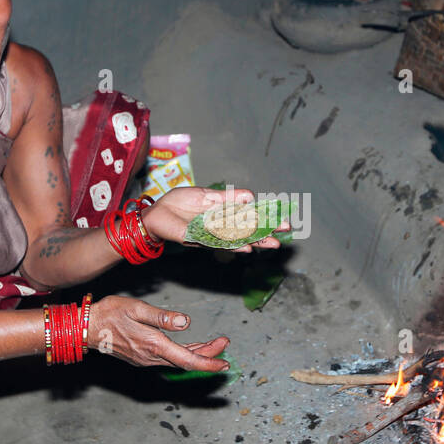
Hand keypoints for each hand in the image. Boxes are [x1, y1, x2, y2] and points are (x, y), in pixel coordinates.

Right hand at [86, 295, 230, 371]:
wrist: (85, 328)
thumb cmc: (109, 314)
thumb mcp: (136, 308)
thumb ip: (162, 317)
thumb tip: (186, 322)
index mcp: (153, 345)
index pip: (187, 359)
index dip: (208, 362)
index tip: (224, 364)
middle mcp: (150, 357)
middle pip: (186, 361)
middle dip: (208, 355)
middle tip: (224, 343)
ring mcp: (145, 360)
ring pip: (178, 361)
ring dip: (197, 354)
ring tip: (215, 344)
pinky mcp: (141, 358)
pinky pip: (168, 359)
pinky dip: (184, 354)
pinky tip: (191, 347)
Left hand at [141, 186, 289, 252]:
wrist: (156, 214)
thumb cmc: (177, 204)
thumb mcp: (205, 195)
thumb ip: (227, 197)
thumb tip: (250, 196)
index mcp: (223, 212)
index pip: (248, 214)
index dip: (265, 216)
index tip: (281, 216)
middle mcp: (221, 225)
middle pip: (249, 229)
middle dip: (267, 230)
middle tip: (286, 230)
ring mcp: (214, 234)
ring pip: (240, 238)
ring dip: (257, 241)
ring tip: (274, 244)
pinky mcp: (202, 240)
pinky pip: (222, 243)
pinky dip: (235, 246)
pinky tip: (248, 248)